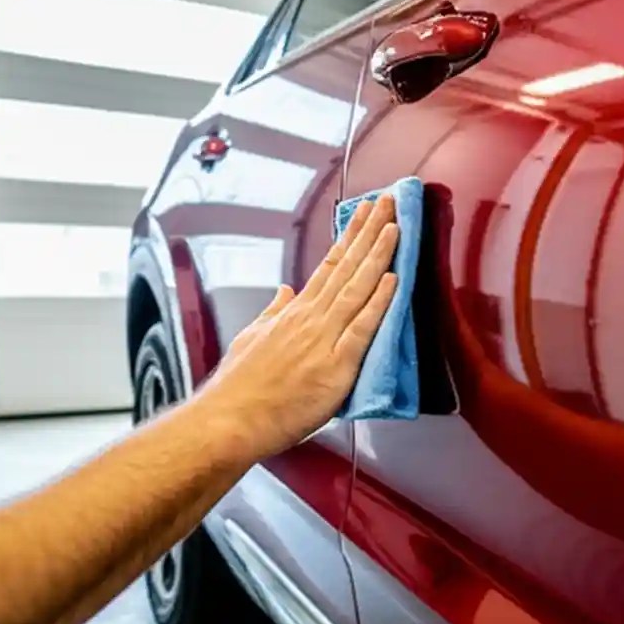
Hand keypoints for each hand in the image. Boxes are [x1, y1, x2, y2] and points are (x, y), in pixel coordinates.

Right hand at [196, 196, 399, 458]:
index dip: (350, 237)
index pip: (329, 265)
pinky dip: (379, 303)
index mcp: (295, 312)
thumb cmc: (239, 388)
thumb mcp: (252, 339)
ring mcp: (323, 340)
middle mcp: (310, 318)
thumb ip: (273, 313)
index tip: (365, 214)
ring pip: (357, 288)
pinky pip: (363, 328)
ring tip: (395, 227)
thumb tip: (285, 291)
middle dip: (369, 232)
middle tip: (389, 202)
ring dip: (379, 256)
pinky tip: (393, 280)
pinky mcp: (336, 366)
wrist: (229, 421)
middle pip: (346, 266)